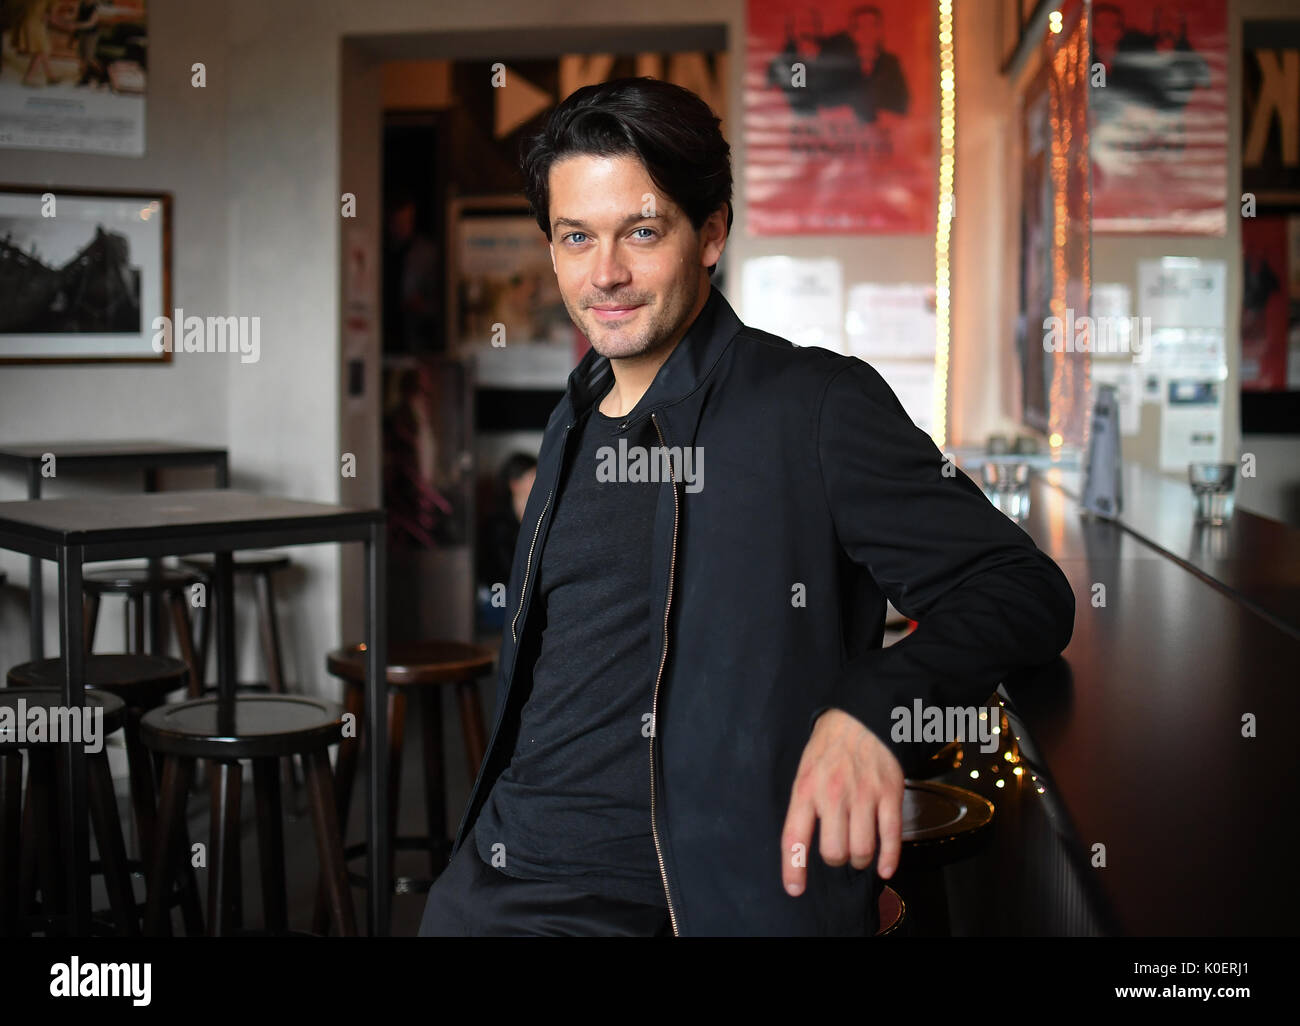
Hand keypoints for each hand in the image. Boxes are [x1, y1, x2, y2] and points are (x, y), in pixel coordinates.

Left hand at [781, 708, 903, 896]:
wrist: (860, 717)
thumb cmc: (828, 749)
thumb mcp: (804, 773)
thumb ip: (804, 808)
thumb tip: (801, 847)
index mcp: (806, 790)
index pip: (794, 837)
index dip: (793, 868)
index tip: (795, 888)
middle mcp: (833, 795)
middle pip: (834, 852)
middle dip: (837, 859)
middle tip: (839, 851)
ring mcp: (864, 795)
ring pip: (862, 850)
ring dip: (861, 860)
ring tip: (859, 852)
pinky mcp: (890, 794)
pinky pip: (891, 838)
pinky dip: (889, 860)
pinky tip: (884, 868)